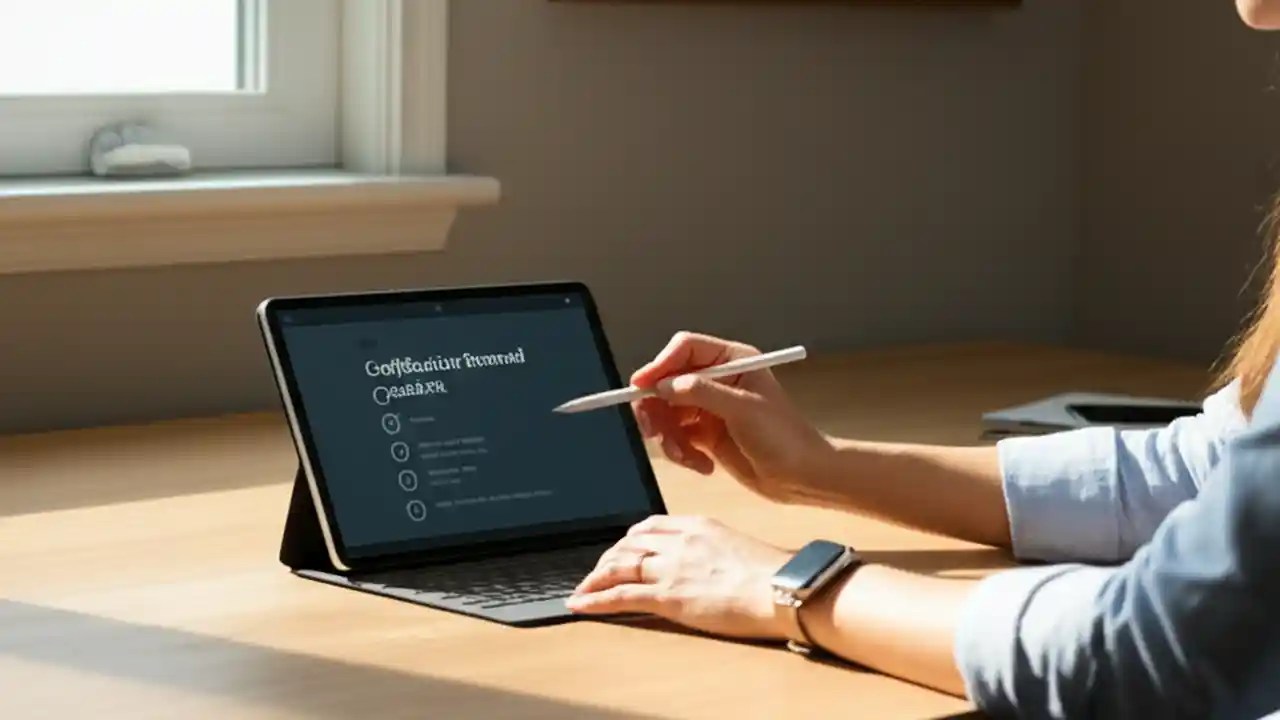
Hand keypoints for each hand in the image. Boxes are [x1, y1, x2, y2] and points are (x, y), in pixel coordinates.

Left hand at [566, 515, 790, 639]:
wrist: (781, 587)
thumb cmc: (773, 573)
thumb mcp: (740, 546)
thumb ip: (718, 548)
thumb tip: (715, 562)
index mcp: (697, 525)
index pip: (650, 526)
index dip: (630, 539)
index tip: (622, 548)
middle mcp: (678, 541)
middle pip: (629, 544)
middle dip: (609, 557)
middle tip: (598, 571)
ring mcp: (670, 568)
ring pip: (619, 567)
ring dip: (595, 578)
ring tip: (583, 588)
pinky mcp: (667, 596)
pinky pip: (620, 595)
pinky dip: (595, 599)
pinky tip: (580, 603)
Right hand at [631, 332, 832, 504]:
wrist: (802, 478)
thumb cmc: (782, 437)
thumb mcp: (743, 409)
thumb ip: (701, 392)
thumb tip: (662, 385)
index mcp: (731, 361)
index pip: (684, 349)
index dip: (660, 365)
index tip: (641, 388)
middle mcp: (717, 380)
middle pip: (667, 382)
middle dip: (657, 409)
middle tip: (652, 432)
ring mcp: (709, 408)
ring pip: (667, 413)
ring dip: (670, 438)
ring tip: (687, 457)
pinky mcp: (706, 435)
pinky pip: (676, 437)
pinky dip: (682, 453)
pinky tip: (703, 466)